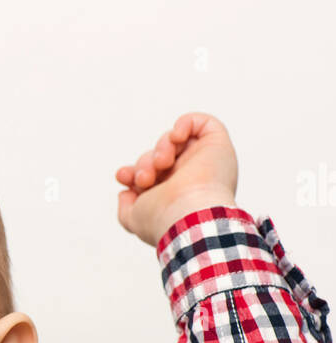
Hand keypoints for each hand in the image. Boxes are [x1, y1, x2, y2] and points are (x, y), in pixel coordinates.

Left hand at [114, 112, 239, 246]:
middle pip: (160, 155)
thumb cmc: (163, 219)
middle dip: (145, 163)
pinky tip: (176, 138)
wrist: (188, 215)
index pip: (153, 173)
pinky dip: (185, 123)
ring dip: (161, 148)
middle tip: (145, 178)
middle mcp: (190, 177)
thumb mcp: (134, 219)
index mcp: (174, 194)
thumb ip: (125, 208)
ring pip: (175, 140)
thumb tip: (125, 193)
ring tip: (161, 163)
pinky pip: (203, 122)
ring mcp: (204, 161)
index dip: (135, 170)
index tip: (124, 176)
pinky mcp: (218, 146)